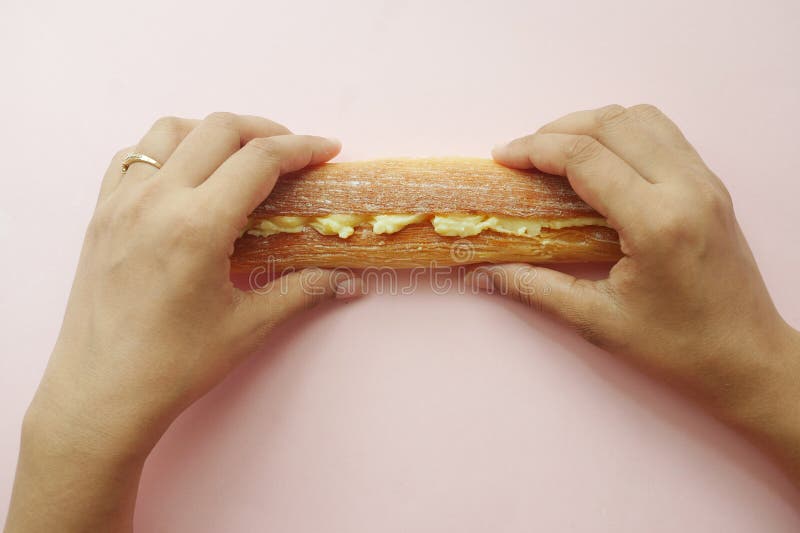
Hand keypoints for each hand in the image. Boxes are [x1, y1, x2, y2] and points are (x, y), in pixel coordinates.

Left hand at [6, 113, 358, 531]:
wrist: (101, 393)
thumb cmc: (175, 366)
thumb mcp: (248, 325)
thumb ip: (304, 290)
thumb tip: (352, 282)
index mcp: (196, 226)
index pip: (259, 160)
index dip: (302, 148)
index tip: (327, 150)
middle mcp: (155, 200)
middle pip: (219, 129)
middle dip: (266, 131)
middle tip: (293, 154)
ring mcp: (121, 201)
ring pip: (171, 129)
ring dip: (214, 132)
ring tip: (241, 157)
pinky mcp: (101, 212)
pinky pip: (135, 155)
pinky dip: (169, 148)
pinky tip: (188, 174)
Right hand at [475, 104, 799, 479]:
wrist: (748, 358)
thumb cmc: (677, 348)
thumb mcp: (597, 321)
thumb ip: (533, 288)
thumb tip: (480, 275)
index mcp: (656, 222)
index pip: (585, 157)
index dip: (535, 149)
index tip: (502, 157)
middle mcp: (686, 188)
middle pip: (610, 124)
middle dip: (556, 130)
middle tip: (521, 154)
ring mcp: (705, 182)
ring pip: (640, 118)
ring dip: (590, 124)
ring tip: (556, 151)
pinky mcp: (712, 185)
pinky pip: (662, 133)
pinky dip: (622, 132)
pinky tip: (599, 159)